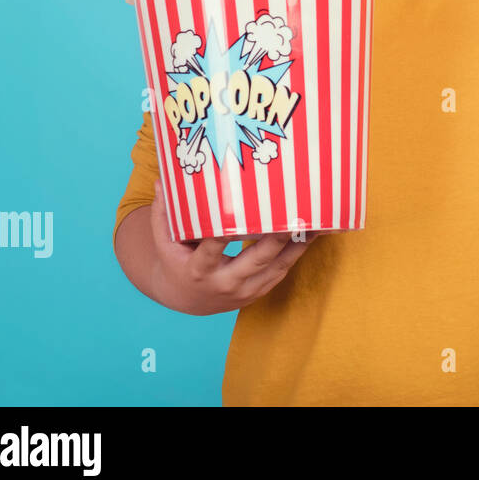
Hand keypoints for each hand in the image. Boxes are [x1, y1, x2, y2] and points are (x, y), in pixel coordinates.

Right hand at [147, 177, 319, 314]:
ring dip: (298, 245)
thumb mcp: (165, 241)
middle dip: (276, 237)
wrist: (186, 299)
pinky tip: (312, 235)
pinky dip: (297, 253)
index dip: (225, 234)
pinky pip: (282, 272)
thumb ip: (164, 212)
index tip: (239, 213)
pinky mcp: (258, 293)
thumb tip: (162, 179)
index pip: (212, 250)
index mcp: (198, 270)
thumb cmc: (177, 262)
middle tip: (294, 215)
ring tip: (316, 222)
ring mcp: (244, 291)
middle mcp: (224, 283)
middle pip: (255, 259)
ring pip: (276, 267)